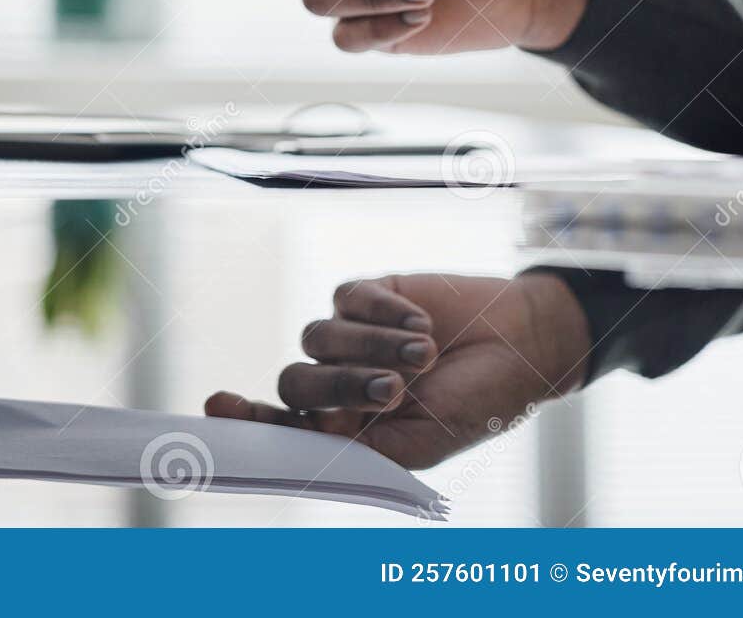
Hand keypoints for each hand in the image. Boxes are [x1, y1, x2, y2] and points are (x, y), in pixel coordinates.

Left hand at [205, 272, 589, 469]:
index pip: (279, 426)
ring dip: (371, 347)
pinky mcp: (367, 296)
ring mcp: (349, 336)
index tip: (217, 405)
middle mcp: (337, 383)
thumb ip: (361, 447)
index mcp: (345, 428)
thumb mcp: (421, 443)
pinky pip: (347, 298)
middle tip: (393, 390)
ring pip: (317, 337)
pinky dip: (383, 312)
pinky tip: (422, 324)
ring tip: (426, 354)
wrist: (524, 348)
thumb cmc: (478, 404)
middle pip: (295, 382)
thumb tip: (303, 442)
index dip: (245, 419)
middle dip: (339, 387)